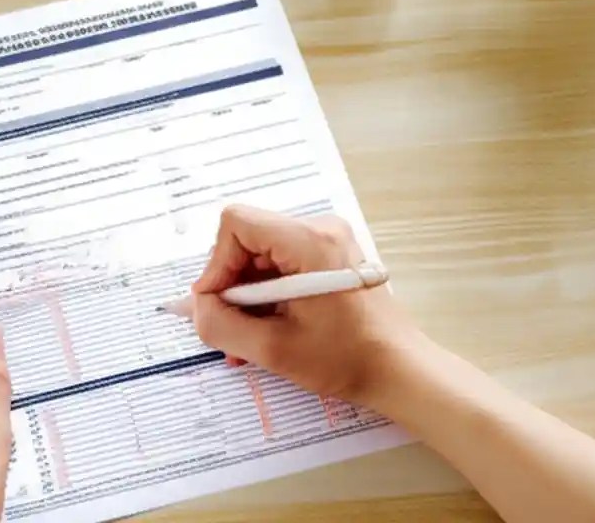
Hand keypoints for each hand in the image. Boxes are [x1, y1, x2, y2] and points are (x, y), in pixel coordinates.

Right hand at [190, 205, 424, 403]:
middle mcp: (319, 229)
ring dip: (245, 296)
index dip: (216, 263)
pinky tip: (263, 330)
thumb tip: (193, 308)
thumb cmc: (348, 359)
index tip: (214, 302)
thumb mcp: (273, 349)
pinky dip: (265, 296)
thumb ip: (222, 326)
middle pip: (247, 240)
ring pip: (260, 256)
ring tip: (245, 340)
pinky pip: (280, 266)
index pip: (237, 224)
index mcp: (309, 241)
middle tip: (228, 327)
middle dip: (230, 285)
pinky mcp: (329, 256)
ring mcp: (327, 241)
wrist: (401, 369)